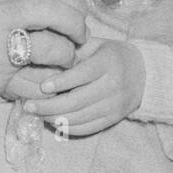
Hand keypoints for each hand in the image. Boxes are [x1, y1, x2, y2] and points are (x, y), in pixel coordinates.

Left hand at [15, 37, 144, 135]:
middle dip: (49, 106)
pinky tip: (52, 121)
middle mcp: (114, 85)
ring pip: (79, 117)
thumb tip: (45, 54)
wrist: (143, 73)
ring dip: (54, 118)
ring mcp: (114, 105)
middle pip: (77, 101)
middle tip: (28, 105)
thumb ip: (73, 48)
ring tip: (36, 113)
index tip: (42, 87)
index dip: (61, 82)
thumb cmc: (110, 55)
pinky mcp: (113, 119)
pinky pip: (87, 128)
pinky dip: (66, 127)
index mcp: (108, 62)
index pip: (82, 75)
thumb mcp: (95, 45)